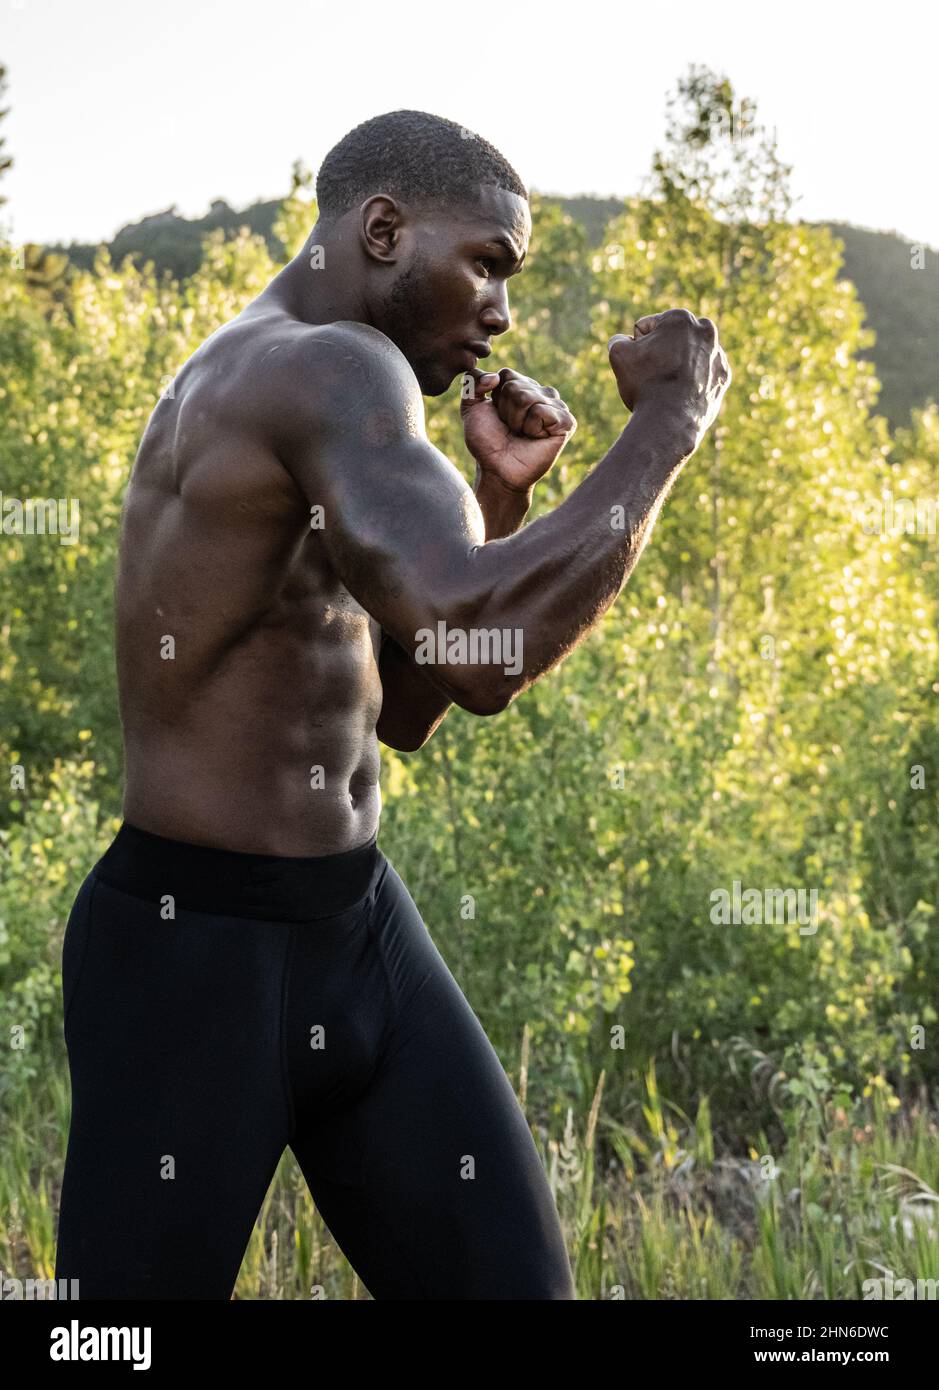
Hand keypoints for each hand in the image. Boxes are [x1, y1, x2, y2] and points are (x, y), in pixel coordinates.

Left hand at [460, 366, 576, 491]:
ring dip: (517, 420)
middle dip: (506, 411)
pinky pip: (542, 411)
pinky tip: (536, 438)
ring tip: (522, 434)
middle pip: (515, 386)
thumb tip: (495, 376)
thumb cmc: (487, 442)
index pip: (506, 374)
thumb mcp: (471, 408)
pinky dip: (532, 427)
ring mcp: (557, 406)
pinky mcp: (566, 422)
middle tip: (511, 429)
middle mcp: (542, 393)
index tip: (498, 416)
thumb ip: (472, 382)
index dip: (495, 398)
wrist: (499, 470)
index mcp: (523, 386)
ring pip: (527, 397)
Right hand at [608, 308, 730, 451]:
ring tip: (667, 387)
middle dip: (661, 352)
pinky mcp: (724, 377)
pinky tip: (682, 394)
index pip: (647, 328)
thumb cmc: (644, 384)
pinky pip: (702, 375)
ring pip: (688, 357)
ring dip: (677, 366)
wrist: (670, 421)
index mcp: (680, 317)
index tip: (641, 363)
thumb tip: (624, 341)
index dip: (637, 347)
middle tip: (653, 374)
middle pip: (671, 339)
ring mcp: (718, 354)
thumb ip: (618, 340)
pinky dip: (692, 382)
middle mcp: (705, 330)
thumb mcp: (619, 355)